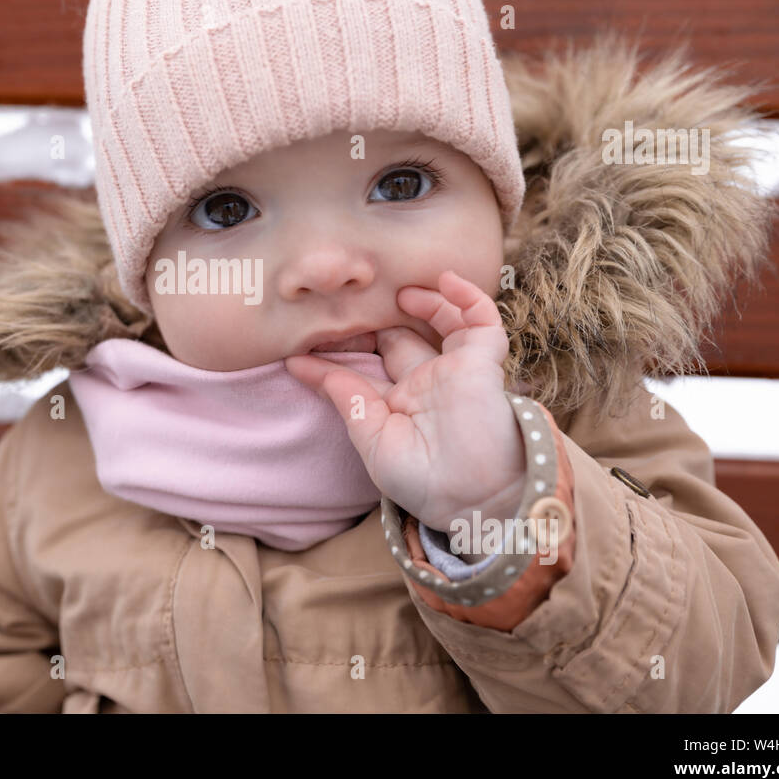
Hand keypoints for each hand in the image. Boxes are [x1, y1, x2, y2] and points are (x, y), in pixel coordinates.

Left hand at [285, 270, 525, 533]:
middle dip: (369, 324)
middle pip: (396, 340)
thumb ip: (348, 401)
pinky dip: (467, 297)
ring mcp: (455, 370)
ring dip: (419, 303)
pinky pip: (481, 320)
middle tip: (342, 310)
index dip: (331, 362)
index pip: (361, 374)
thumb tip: (313, 372)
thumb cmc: (425, 482)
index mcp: (399, 409)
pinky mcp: (483, 360)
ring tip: (395, 293)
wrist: (475, 497)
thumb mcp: (374, 442)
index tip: (295, 355)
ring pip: (440, 322)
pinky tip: (445, 280)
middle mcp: (426, 385)